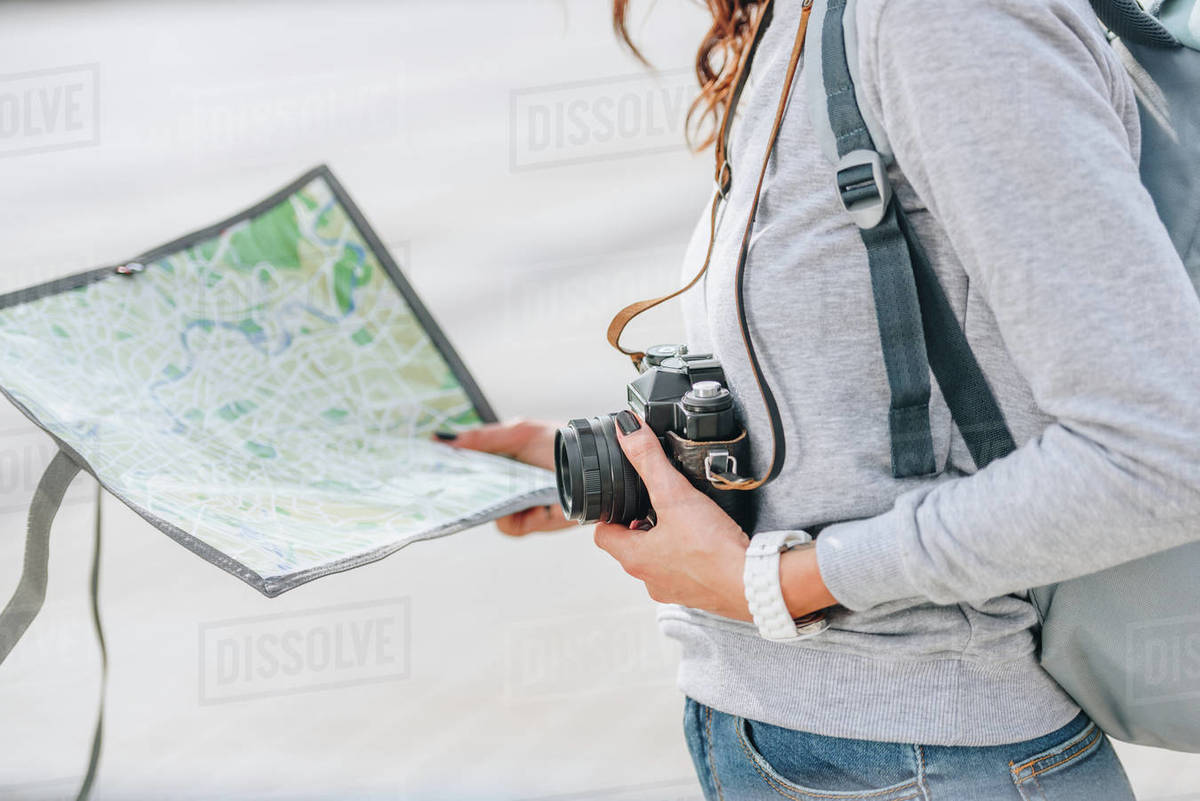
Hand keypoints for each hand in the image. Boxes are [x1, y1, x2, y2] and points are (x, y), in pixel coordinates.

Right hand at [441, 419, 573, 535]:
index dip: (449, 476)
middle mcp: (508, 489)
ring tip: (515, 486)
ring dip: (499, 503)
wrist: (596, 458)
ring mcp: (522, 507)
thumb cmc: (562, 442)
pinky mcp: (537, 522)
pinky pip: (512, 526)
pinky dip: (520, 515)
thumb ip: (481, 438)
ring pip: (492, 515)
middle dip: (461, 494)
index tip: (428, 472)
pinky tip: (538, 502)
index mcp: (502, 466)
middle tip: (447, 485)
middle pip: (474, 500)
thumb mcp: (519, 433)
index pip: (467, 476)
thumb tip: (441, 439)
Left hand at [593, 412, 837, 621]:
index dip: (608, 516)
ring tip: (683, 521)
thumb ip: (649, 460)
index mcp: (635, 558)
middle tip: (655, 505)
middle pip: (631, 548)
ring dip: (666, 542)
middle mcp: (650, 579)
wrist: (753, 583)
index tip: (619, 501)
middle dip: (640, 526)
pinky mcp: (700, 594)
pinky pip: (686, 573)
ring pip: (659, 562)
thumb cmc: (712, 549)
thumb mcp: (675, 494)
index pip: (603, 536)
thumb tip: (627, 430)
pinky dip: (690, 557)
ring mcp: (675, 590)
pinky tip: (707, 542)